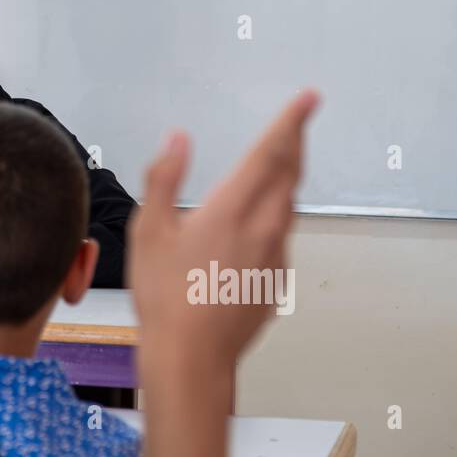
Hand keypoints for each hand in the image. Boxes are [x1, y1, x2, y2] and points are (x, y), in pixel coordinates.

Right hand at [129, 90, 318, 456]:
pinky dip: (273, 218)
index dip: (291, 122)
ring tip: (277, 166)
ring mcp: (275, 258)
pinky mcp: (275, 282)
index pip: (271, 153)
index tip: (308, 99)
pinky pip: (280, 238)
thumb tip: (177, 139)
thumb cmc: (165, 297)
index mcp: (233, 209)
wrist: (192, 358)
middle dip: (295, 144)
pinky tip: (253, 226)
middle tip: (296, 123)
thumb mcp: (148, 231)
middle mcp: (264, 229)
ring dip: (286, 180)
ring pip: (288, 207)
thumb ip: (164, 178)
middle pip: (289, 175)